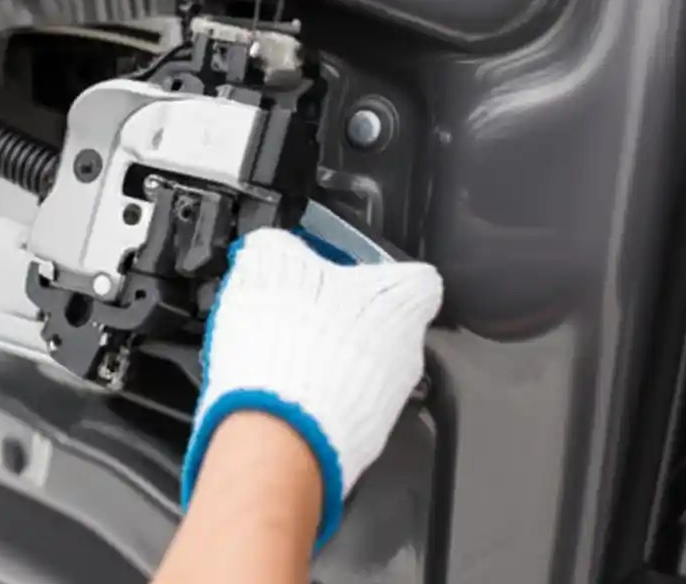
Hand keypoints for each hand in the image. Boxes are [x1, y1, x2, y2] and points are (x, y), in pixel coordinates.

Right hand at [181, 227, 442, 547]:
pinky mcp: (359, 438)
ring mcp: (387, 400)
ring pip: (362, 367)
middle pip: (384, 323)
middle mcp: (405, 353)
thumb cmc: (287, 347)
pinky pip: (341, 404)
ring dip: (328, 359)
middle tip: (298, 311)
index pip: (417, 276)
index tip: (352, 269)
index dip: (382, 268)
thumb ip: (276, 251)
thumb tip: (270, 247)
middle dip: (344, 318)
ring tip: (278, 354)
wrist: (278, 433)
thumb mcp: (268, 268)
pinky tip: (278, 391)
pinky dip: (315, 396)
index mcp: (398, 302)